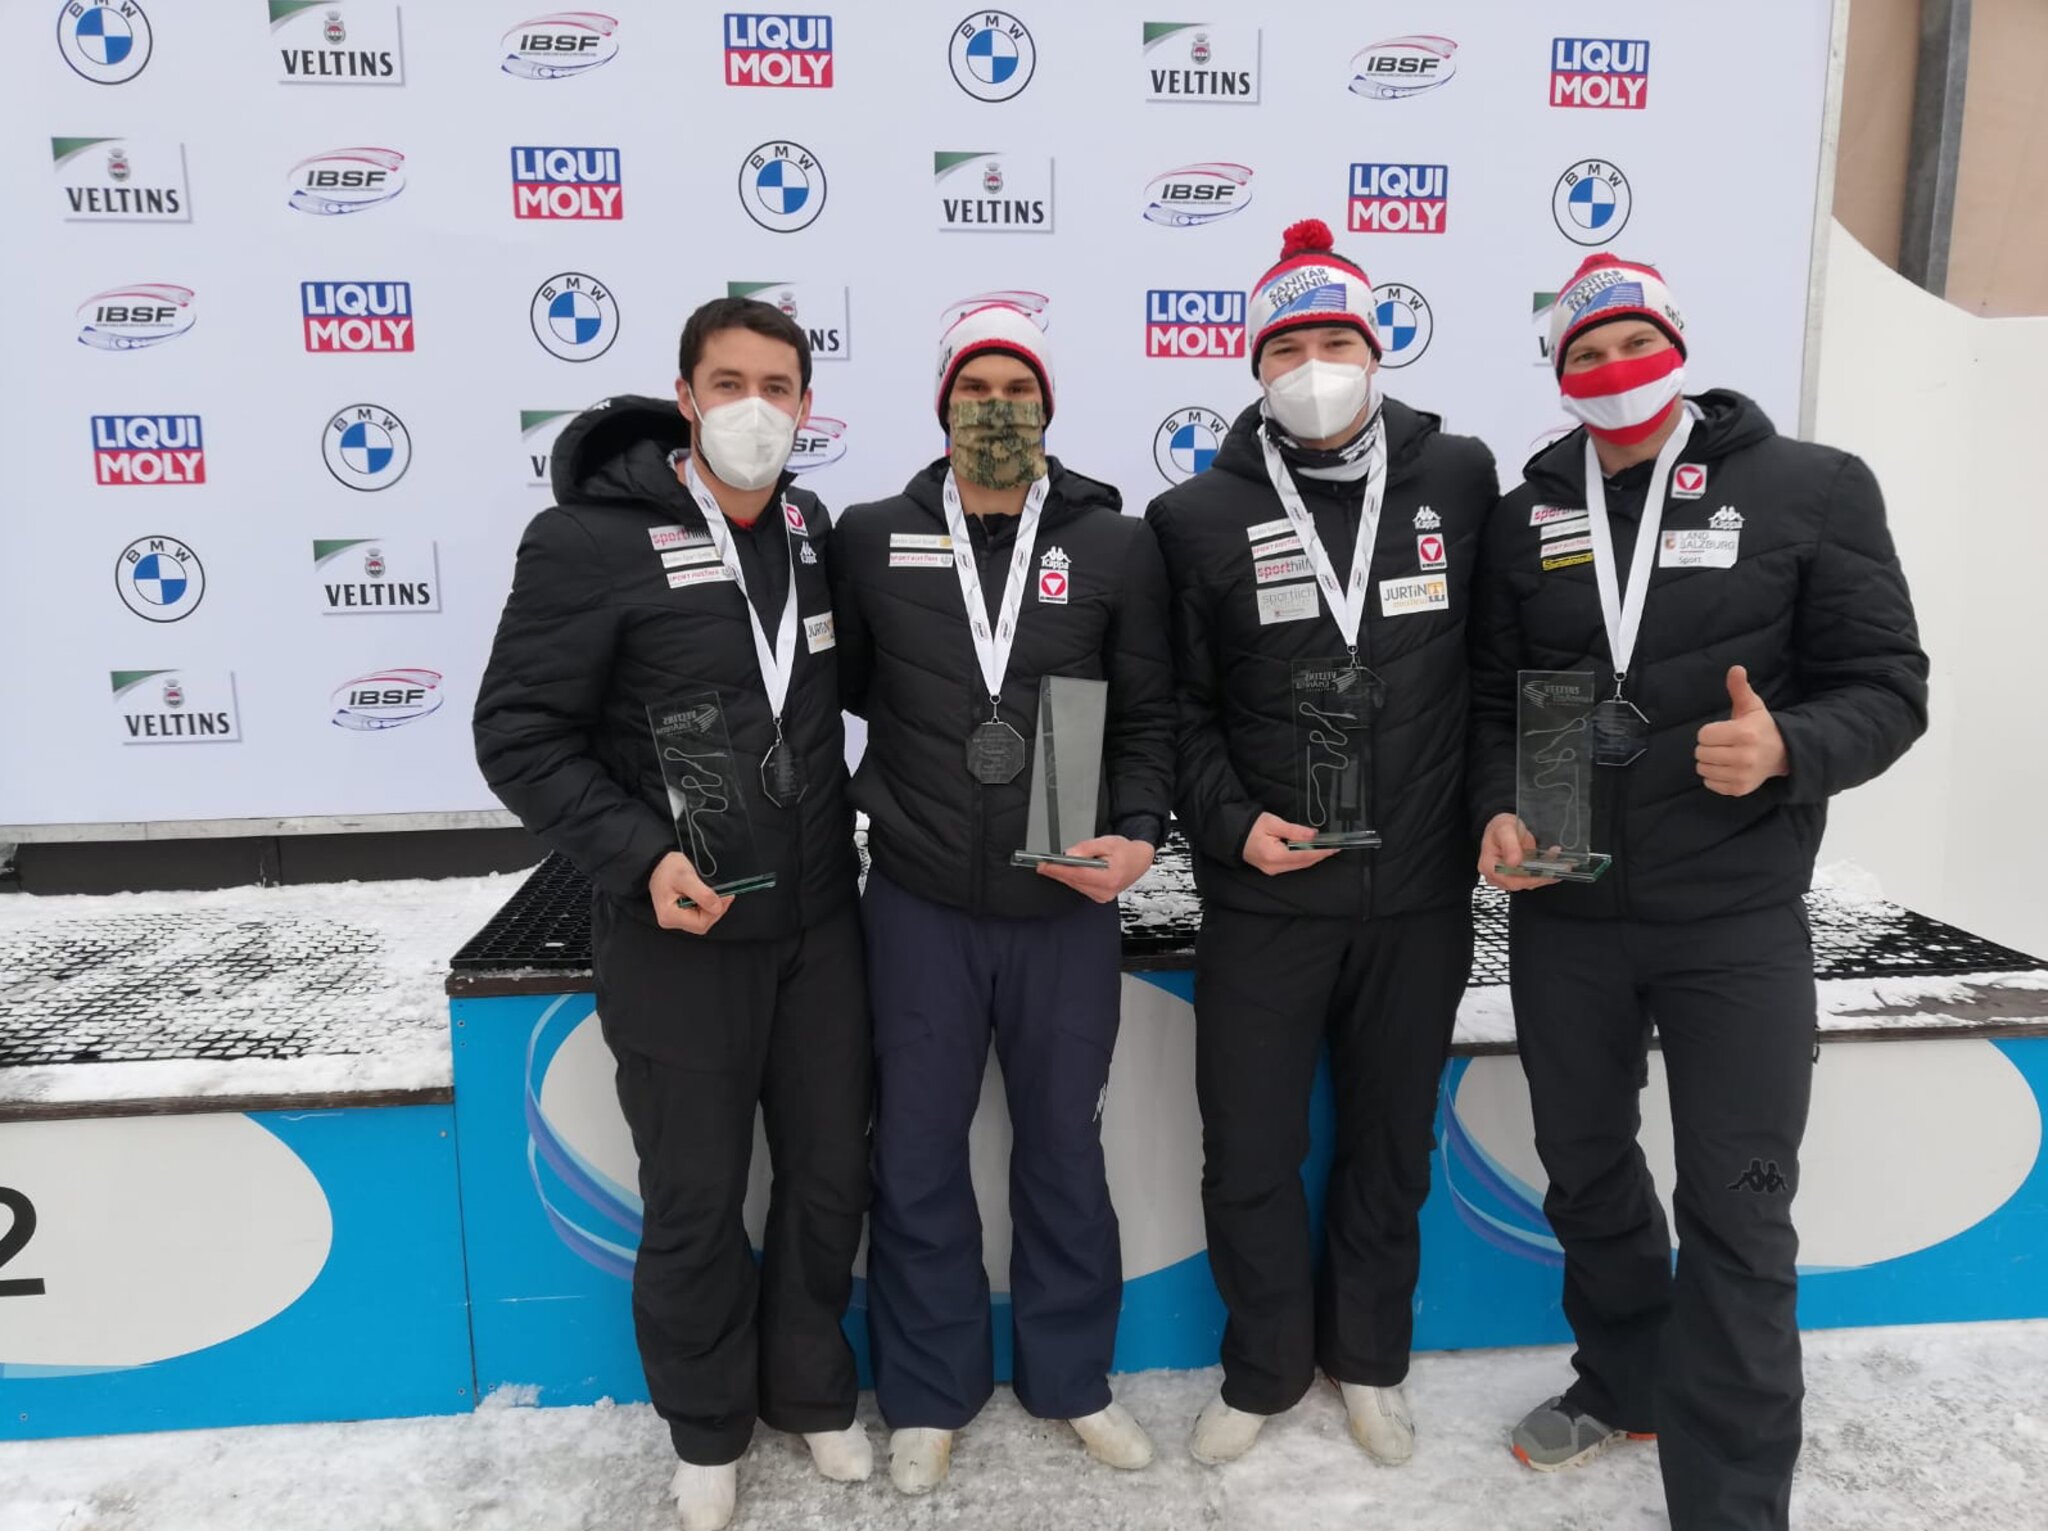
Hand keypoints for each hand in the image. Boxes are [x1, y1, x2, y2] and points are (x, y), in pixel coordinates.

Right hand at [648, 850, 731, 933]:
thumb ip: (702, 894)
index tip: (727, 896)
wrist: (657, 864)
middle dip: (716, 910)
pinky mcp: (680, 915)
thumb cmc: (668, 868)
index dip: (716, 911)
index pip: (700, 923)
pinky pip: (698, 916)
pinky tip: (710, 896)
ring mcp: (675, 919)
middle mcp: (671, 921)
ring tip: (718, 893)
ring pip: (701, 921)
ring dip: (713, 908)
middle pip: (702, 924)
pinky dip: (707, 907)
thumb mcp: (686, 876)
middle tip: (726, 894)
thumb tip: (718, 908)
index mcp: (670, 915)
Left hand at [1035, 835, 1155, 902]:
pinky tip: (1066, 872)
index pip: (1078, 874)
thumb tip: (1069, 855)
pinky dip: (1072, 879)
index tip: (1044, 865)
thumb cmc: (1125, 851)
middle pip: (1074, 881)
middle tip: (1042, 865)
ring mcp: (1103, 896)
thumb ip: (1086, 848)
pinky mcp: (1100, 897)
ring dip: (1064, 876)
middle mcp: (1106, 891)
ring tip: (1052, 866)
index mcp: (1109, 878)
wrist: (1139, 860)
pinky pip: (1080, 887)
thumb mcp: (1106, 842)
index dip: (1058, 870)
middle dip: (1057, 872)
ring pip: (1076, 885)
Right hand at [1242, 812, 1338, 875]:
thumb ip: (1294, 830)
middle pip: (1304, 863)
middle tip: (1335, 847)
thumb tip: (1314, 834)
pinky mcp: (1272, 869)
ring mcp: (1272, 870)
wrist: (1232, 834)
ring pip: (1299, 865)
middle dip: (1320, 855)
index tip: (1335, 847)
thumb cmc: (1250, 826)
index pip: (1304, 855)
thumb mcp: (1273, 823)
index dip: (1321, 851)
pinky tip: (1311, 851)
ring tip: (1326, 848)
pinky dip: (1303, 858)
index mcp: (1274, 856)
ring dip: (1313, 857)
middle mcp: (1274, 867)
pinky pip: (1293, 865)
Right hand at [1479, 812, 1559, 891]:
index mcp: (1489, 866)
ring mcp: (1508, 877)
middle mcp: (1497, 875)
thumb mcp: (1504, 829)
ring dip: (1547, 873)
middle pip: (1522, 883)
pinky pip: (1533, 877)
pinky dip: (1545, 871)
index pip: (1510, 880)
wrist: (1503, 826)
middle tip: (1561, 866)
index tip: (1545, 870)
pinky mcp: (1518, 876)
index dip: (1530, 877)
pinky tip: (1555, 862)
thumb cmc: (1500, 827)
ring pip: (1530, 881)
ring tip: (1562, 863)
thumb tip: (1513, 862)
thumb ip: (1509, 844)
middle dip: (1543, 875)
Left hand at [1696, 665, 1788, 796]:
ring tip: (1724, 755)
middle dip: (1708, 746)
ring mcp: (1742, 775)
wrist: (1783, 754)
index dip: (1709, 732)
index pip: (1704, 735)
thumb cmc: (1761, 727)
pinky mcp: (1740, 789)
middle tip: (1723, 743)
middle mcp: (1744, 756)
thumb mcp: (1752, 706)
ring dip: (1709, 762)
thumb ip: (1740, 688)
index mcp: (1744, 734)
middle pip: (1701, 753)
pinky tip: (1727, 768)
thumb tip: (1736, 668)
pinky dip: (1713, 776)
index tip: (1723, 731)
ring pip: (1703, 769)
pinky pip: (1710, 784)